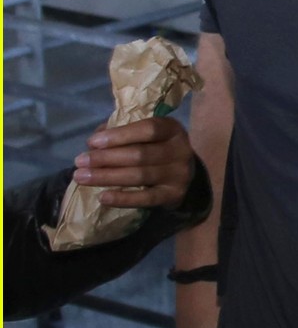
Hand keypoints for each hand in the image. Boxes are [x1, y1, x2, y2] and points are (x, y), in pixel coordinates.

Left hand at [73, 117, 195, 209]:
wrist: (188, 174)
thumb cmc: (158, 148)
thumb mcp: (148, 135)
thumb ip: (123, 133)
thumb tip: (95, 142)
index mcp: (171, 129)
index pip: (147, 129)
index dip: (119, 135)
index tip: (92, 142)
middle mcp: (179, 150)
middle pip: (139, 154)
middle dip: (105, 158)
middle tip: (79, 162)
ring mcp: (178, 174)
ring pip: (139, 176)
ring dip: (107, 177)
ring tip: (81, 178)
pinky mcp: (174, 195)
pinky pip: (146, 198)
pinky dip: (123, 198)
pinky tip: (103, 197)